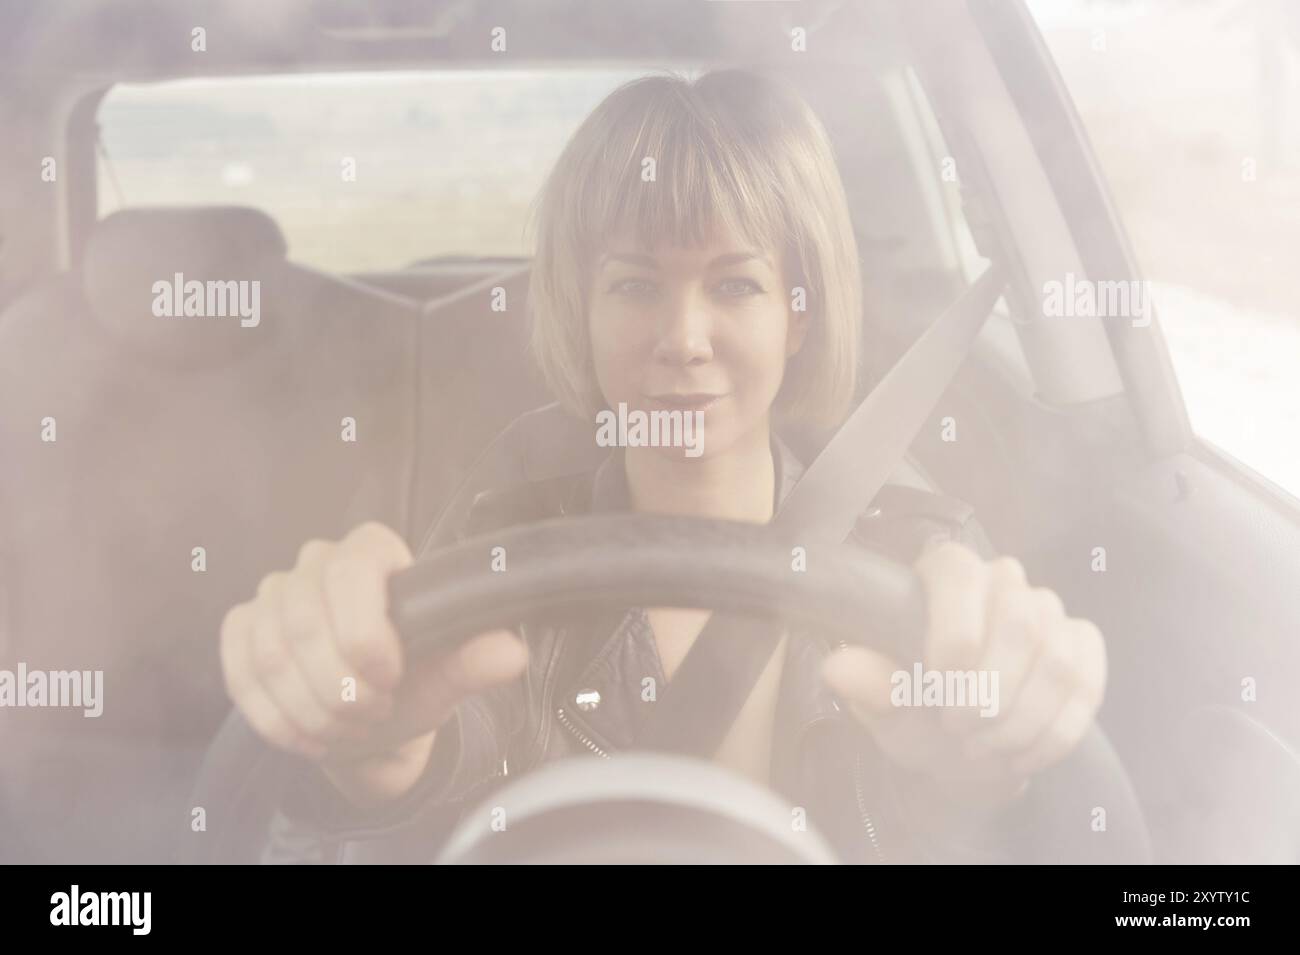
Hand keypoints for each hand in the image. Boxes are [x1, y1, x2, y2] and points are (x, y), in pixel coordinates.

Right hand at [219, 521, 527, 804]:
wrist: (371, 721)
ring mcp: (272, 593)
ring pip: (271, 653)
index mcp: (374, 552)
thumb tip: (511, 653)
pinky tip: (310, 737)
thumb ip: (473, 662)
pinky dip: (277, 719)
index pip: (352, 570)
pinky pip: (240, 673)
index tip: (390, 680)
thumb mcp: (446, 678)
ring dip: (311, 708)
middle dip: (338, 686)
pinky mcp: (240, 629)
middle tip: (373, 714)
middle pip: (305, 619)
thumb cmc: (413, 684)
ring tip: (349, 727)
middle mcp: (317, 560)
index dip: (365, 633)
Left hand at [821, 541, 1105, 810]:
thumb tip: (838, 668)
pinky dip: (1054, 732)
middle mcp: (1001, 580)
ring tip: (983, 748)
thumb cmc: (918, 715)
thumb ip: (870, 687)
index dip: (954, 632)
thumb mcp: (886, 708)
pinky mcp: (1083, 645)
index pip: (957, 574)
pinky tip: (1021, 755)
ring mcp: (1048, 610)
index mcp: (943, 576)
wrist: (963, 753)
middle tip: (959, 730)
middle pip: (1019, 618)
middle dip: (992, 688)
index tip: (939, 688)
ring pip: (1056, 658)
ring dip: (1021, 718)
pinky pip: (1086, 685)